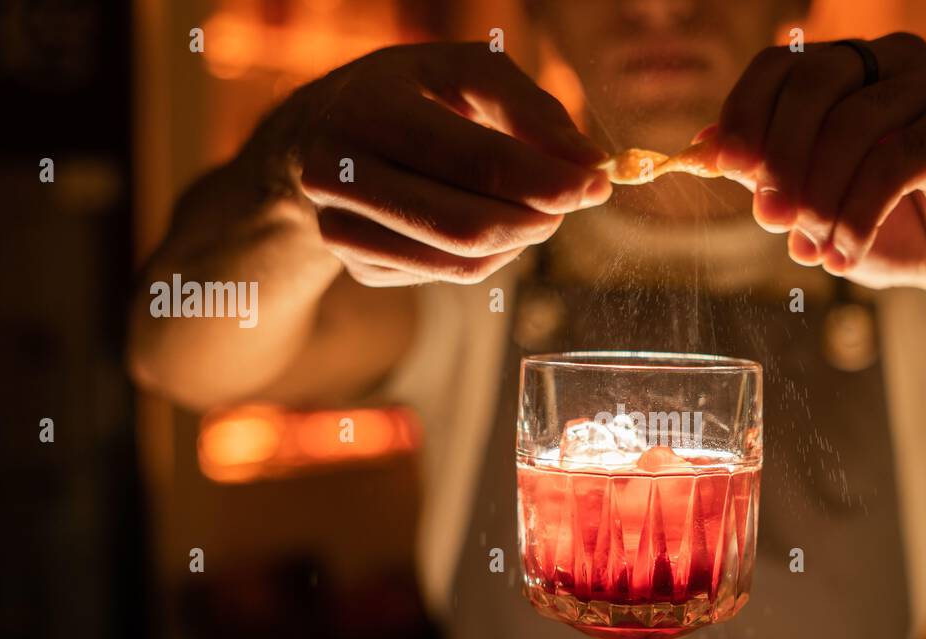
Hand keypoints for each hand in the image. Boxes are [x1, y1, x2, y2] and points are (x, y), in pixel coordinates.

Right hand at [280, 42, 610, 286]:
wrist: (328, 133)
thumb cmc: (418, 95)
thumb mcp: (470, 74)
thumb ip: (535, 112)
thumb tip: (593, 166)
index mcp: (367, 111)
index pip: (475, 161)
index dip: (546, 180)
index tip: (597, 184)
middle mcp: (340, 174)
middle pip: (467, 227)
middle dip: (537, 220)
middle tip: (572, 201)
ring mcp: (342, 229)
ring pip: (462, 264)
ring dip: (518, 241)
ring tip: (533, 207)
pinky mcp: (359, 268)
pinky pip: (449, 276)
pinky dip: (488, 255)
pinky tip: (488, 220)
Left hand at [712, 34, 925, 292]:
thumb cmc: (890, 225)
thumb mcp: (814, 202)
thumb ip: (766, 173)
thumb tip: (703, 149)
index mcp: (848, 68)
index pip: (779, 66)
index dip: (745, 111)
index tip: (725, 164)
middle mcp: (889, 61)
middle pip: (811, 84)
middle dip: (780, 158)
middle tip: (769, 221)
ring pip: (850, 126)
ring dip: (820, 197)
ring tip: (813, 249)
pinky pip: (891, 166)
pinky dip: (858, 217)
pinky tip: (846, 255)